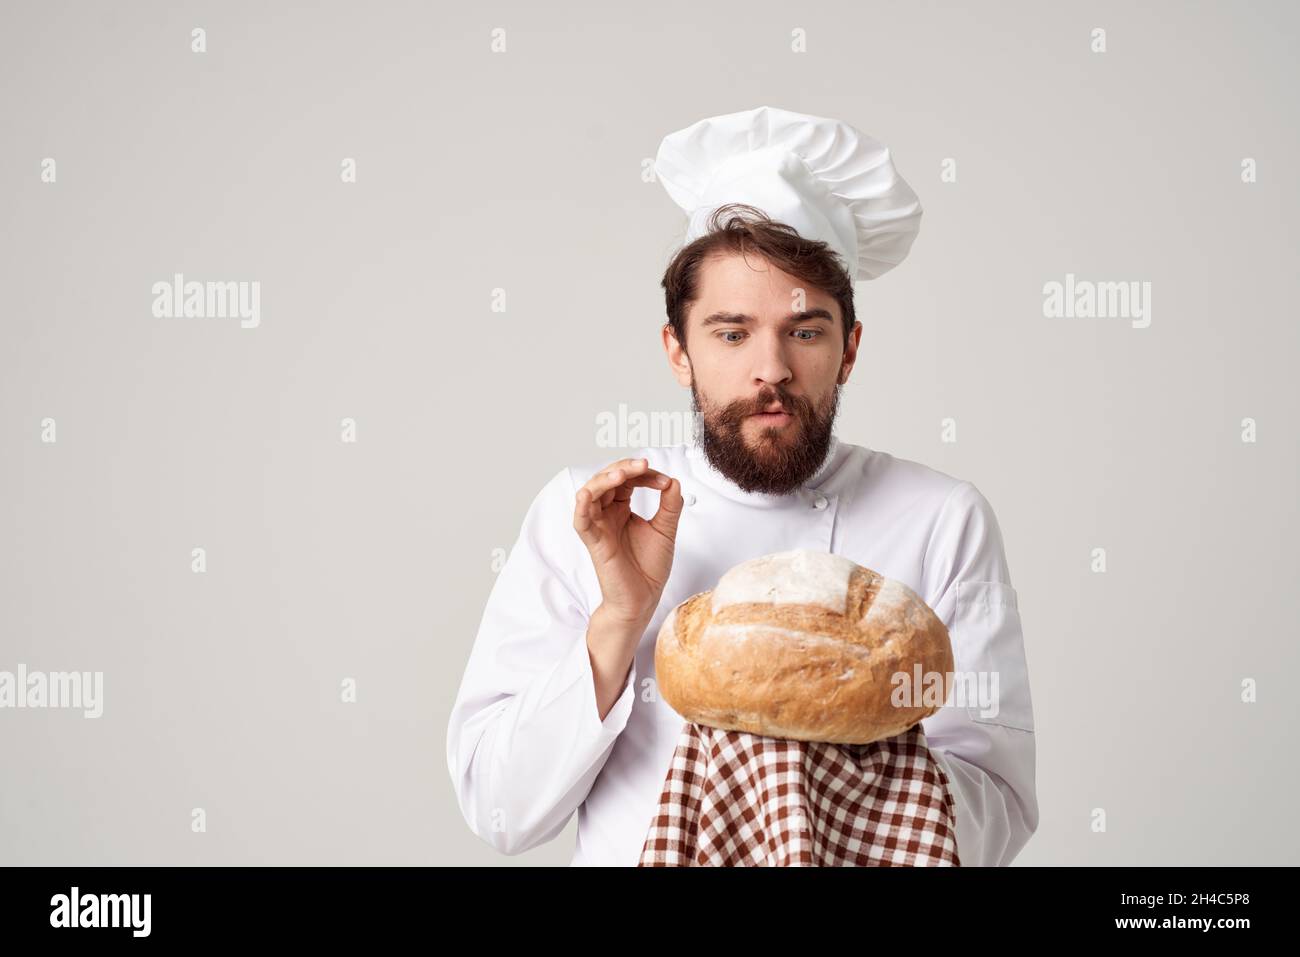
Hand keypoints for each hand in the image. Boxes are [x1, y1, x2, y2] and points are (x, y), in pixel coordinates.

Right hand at [573, 457, 683, 628]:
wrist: (643, 599)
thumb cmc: (649, 568)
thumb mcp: (665, 530)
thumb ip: (670, 505)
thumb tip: (673, 481)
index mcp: (622, 508)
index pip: (628, 480)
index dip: (645, 474)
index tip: (665, 482)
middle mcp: (607, 514)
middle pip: (607, 479)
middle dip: (625, 468)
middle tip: (644, 466)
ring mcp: (599, 526)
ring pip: (591, 493)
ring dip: (604, 479)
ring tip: (622, 474)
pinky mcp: (594, 542)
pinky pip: (580, 520)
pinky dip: (581, 505)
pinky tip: (587, 494)